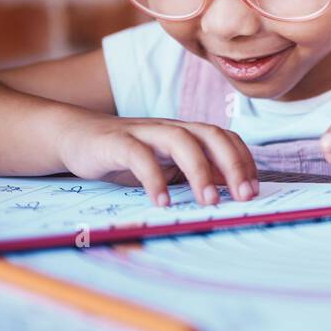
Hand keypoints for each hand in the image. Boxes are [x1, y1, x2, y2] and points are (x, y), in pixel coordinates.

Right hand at [57, 113, 258, 206]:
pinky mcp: (117, 142)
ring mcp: (144, 132)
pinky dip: (154, 179)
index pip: (225, 139)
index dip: (243, 161)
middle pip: (211, 135)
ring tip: (208, 201)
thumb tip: (231, 192)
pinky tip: (161, 202)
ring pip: (181, 141)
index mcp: (186, 133)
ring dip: (199, 170)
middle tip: (243, 197)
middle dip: (232, 164)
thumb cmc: (128, 155)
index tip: (253, 190)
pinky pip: (140, 156)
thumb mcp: (165, 164)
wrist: (77, 137)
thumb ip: (194, 172)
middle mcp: (170, 128)